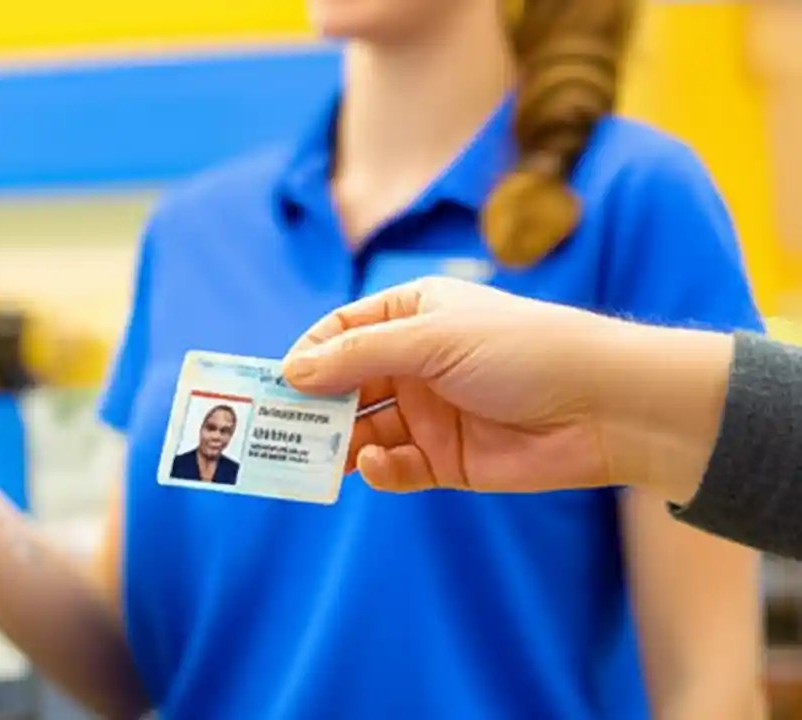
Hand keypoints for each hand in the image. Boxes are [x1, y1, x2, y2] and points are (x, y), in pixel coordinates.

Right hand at [282, 277, 732, 501]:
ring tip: (314, 457)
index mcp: (412, 316)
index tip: (275, 383)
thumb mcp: (433, 339)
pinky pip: (394, 468)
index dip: (306, 355)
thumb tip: (291, 371)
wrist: (607, 408)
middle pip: (344, 384)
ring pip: (363, 430)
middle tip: (275, 428)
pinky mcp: (446, 460)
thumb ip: (358, 355)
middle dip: (312, 405)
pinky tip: (377, 467)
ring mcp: (429, 413)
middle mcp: (415, 362)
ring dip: (338, 443)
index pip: (340, 332)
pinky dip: (378, 470)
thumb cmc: (524, 350)